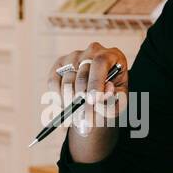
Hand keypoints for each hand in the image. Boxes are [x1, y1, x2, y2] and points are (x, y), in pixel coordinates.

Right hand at [46, 43, 129, 161]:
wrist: (98, 93)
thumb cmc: (112, 95)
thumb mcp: (119, 100)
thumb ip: (116, 99)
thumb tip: (107, 92)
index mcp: (111, 55)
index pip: (99, 63)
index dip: (95, 82)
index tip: (93, 101)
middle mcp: (91, 52)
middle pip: (82, 75)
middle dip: (82, 102)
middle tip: (84, 120)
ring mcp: (73, 57)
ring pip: (67, 81)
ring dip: (69, 104)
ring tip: (75, 119)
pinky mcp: (59, 64)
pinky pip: (53, 82)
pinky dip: (57, 99)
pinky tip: (64, 109)